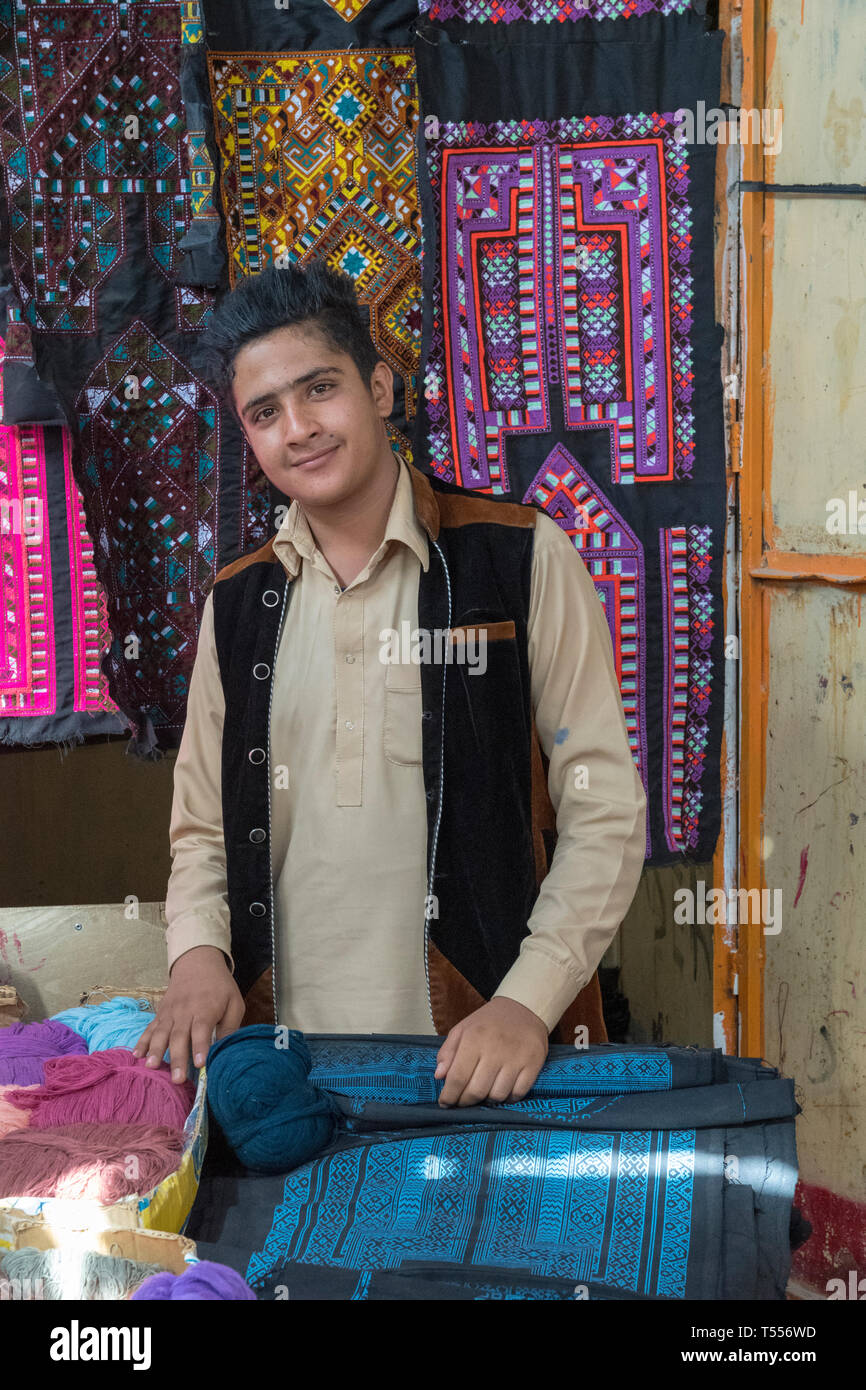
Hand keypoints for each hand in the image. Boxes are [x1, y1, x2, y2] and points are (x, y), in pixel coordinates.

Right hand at [133, 946, 244, 1084]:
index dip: (201, 1047)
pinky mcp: (160, 1013)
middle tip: (176, 1079)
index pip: (202, 1030)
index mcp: (205, 1009)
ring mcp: (170, 1012)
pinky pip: (150, 1028)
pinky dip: (142, 1041)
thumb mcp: (234, 1002)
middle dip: (177, 1058)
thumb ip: (230, 1027)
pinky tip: (136, 1055)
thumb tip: (225, 1051)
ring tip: (151, 1067)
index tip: (200, 1064)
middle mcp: (185, 1011)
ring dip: (156, 1051)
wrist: (197, 963)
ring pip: (161, 1033)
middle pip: (179, 1036)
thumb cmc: (219, 987)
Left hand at [434, 996, 547, 1107]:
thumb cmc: (489, 1021)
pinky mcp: (533, 1063)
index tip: (445, 1102)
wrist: (523, 1007)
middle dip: (465, 1101)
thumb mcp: (462, 1029)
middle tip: (462, 1101)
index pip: (457, 1077)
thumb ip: (447, 1052)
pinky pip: (518, 1093)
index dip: (449, 1095)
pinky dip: (508, 1098)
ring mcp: (516, 1057)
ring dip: (487, 1100)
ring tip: (483, 1092)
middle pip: (476, 1090)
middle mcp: (495, 1048)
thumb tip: (439, 1076)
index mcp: (474, 1038)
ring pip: (497, 1095)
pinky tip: (502, 1090)